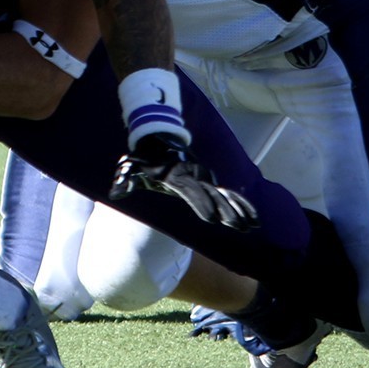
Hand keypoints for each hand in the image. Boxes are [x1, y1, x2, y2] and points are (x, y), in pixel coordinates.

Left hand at [109, 133, 258, 231]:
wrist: (159, 139)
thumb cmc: (146, 160)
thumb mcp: (133, 168)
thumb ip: (126, 179)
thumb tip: (115, 191)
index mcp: (176, 176)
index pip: (190, 191)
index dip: (200, 203)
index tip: (211, 218)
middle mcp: (194, 177)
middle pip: (213, 196)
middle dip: (227, 212)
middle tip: (240, 228)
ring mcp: (203, 179)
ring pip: (225, 196)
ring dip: (239, 211)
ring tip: (253, 226)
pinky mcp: (209, 182)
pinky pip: (228, 195)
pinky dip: (241, 205)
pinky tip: (253, 219)